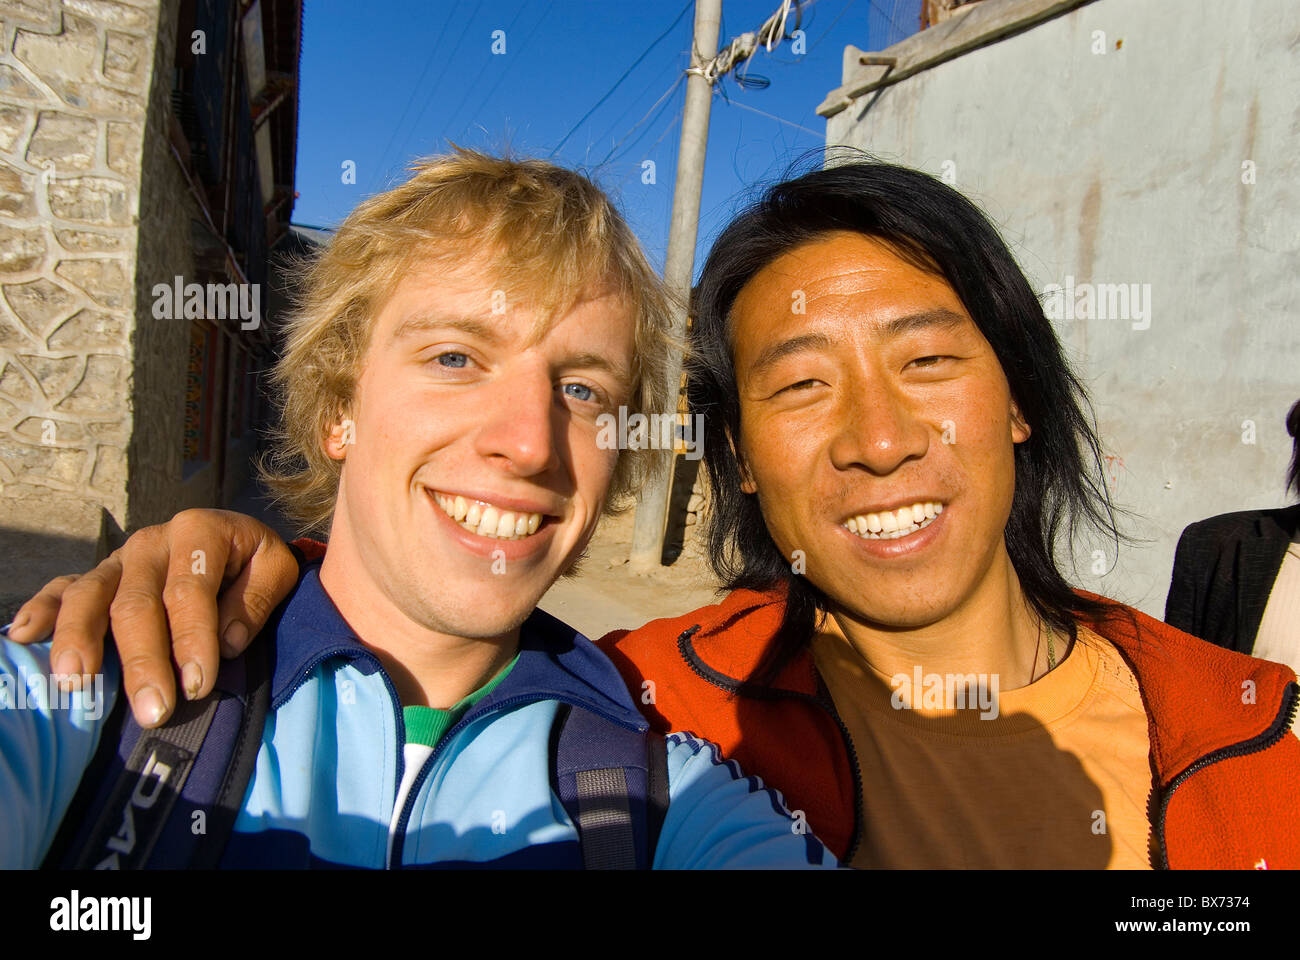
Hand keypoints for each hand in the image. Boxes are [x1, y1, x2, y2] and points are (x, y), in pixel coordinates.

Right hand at [7, 509, 299, 727]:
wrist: (237, 542)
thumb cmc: (255, 563)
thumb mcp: (277, 569)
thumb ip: (255, 601)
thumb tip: (225, 642)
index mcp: (199, 531)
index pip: (190, 590)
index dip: (192, 639)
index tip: (199, 686)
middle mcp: (151, 543)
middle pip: (137, 603)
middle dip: (144, 661)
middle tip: (154, 710)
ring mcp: (117, 561)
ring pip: (90, 597)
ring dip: (80, 641)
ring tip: (77, 682)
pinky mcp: (96, 578)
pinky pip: (60, 590)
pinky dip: (40, 611)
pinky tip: (21, 636)